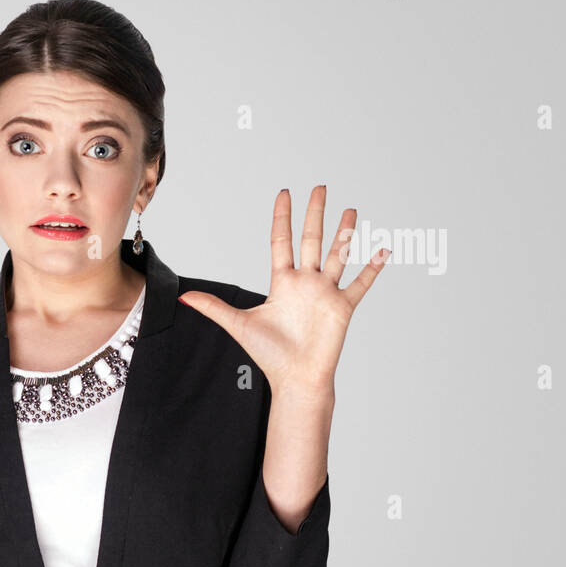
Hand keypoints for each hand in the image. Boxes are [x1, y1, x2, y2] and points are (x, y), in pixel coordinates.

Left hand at [177, 185, 387, 398]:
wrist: (294, 378)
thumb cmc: (269, 355)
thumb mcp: (238, 324)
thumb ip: (213, 307)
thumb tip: (183, 297)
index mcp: (282, 283)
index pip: (282, 241)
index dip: (282, 218)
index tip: (284, 193)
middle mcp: (305, 283)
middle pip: (312, 240)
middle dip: (315, 214)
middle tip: (320, 188)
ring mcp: (325, 293)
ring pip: (337, 255)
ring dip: (344, 233)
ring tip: (350, 211)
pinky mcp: (342, 307)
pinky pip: (360, 283)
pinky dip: (372, 268)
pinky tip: (381, 249)